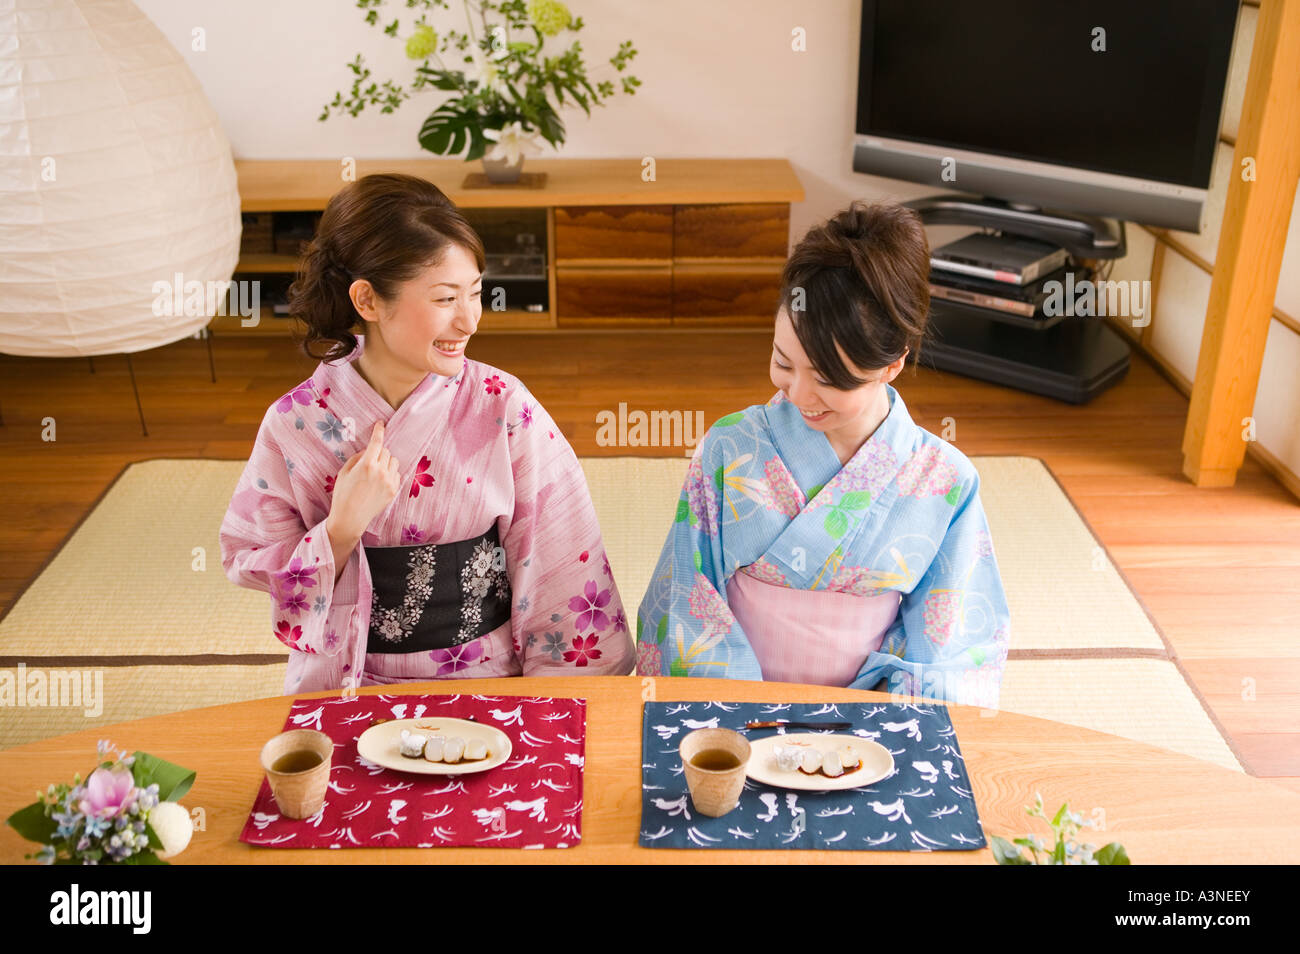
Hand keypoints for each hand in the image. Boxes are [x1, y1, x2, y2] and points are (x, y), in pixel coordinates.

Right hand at [326, 420, 401, 541]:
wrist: (350, 518)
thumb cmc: (343, 494)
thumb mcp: (344, 472)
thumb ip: (357, 458)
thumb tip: (368, 451)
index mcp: (367, 465)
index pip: (377, 442)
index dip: (379, 431)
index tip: (381, 424)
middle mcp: (380, 472)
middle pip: (386, 451)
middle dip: (378, 452)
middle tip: (369, 462)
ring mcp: (389, 482)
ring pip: (393, 461)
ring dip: (386, 462)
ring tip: (375, 472)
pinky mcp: (393, 491)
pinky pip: (396, 474)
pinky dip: (389, 473)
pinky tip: (379, 482)